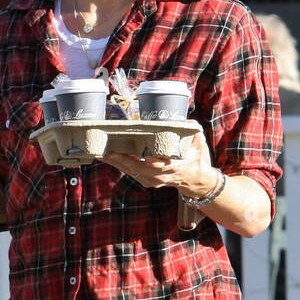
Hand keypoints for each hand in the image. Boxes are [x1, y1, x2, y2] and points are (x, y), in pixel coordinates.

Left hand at [102, 128, 217, 201]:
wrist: (196, 180)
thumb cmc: (197, 158)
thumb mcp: (199, 141)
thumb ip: (190, 128)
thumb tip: (179, 117)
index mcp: (173, 166)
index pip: (154, 164)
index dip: (141, 158)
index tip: (129, 151)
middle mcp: (161, 176)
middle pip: (136, 168)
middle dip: (120, 160)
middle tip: (106, 149)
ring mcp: (153, 181)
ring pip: (131, 171)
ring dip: (115, 163)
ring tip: (101, 152)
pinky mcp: (147, 181)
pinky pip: (131, 172)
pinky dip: (119, 165)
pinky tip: (108, 157)